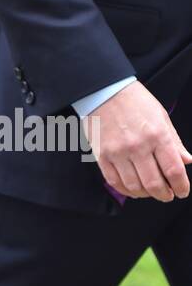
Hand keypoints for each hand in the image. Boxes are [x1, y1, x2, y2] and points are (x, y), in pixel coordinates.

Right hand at [81, 83, 191, 201]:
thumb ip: (175, 141)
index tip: (182, 191)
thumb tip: (187, 161)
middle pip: (154, 184)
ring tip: (150, 191)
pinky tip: (133, 189)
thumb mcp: (161, 116)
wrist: (103, 90)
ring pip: (135, 187)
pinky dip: (126, 191)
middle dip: (165, 195)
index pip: (174, 170)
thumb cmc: (134, 101)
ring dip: (146, 194)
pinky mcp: (102, 156)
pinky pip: (115, 182)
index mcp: (157, 135)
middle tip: (168, 195)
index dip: (181, 186)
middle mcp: (137, 146)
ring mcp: (118, 152)